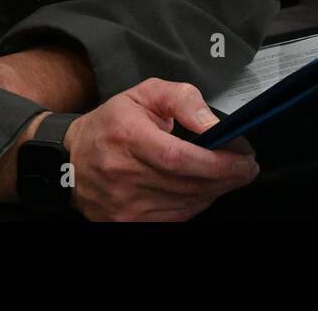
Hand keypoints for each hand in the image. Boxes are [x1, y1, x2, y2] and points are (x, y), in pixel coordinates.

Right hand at [61, 78, 259, 220]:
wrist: (71, 157)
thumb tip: (212, 124)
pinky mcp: (124, 223)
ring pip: (185, 204)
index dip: (217, 163)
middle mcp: (123, 175)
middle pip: (187, 184)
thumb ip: (182, 100)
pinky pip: (174, 218)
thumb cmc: (112, 123)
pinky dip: (195, 203)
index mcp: (128, 138)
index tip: (244, 158)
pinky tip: (203, 188)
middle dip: (226, 176)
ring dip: (214, 191)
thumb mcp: (145, 94)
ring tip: (228, 175)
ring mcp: (123, 205)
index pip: (179, 158)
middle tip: (246, 165)